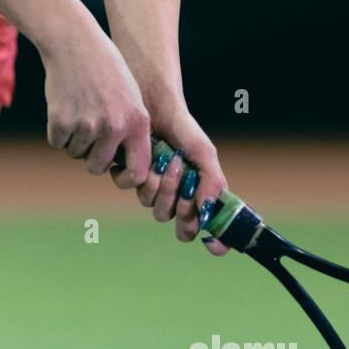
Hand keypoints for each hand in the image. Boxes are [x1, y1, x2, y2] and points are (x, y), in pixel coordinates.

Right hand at [42, 22, 151, 182]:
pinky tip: (65, 106)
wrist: (75, 43)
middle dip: (91, 156)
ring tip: (80, 109)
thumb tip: (130, 171)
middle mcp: (114, 127)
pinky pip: (57, 143)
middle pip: (97, 167)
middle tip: (90, 131)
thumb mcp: (132, 100)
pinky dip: (58, 131)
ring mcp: (87, 125)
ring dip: (74, 139)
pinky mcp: (61, 121)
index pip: (138, 172)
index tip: (117, 173)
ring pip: (76, 154)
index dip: (127, 179)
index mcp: (137, 123)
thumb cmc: (106, 72)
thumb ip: (133, 133)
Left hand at [125, 107, 228, 254]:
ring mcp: (154, 191)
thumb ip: (212, 181)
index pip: (210, 229)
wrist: (155, 104)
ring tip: (170, 161)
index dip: (216, 242)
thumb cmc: (183, 129)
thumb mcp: (204, 153)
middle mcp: (178, 198)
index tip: (214, 243)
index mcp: (200, 196)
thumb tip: (207, 209)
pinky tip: (151, 157)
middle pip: (181, 225)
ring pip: (157, 210)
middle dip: (183, 204)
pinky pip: (135, 191)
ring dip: (165, 187)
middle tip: (186, 178)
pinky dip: (144, 174)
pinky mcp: (132, 179)